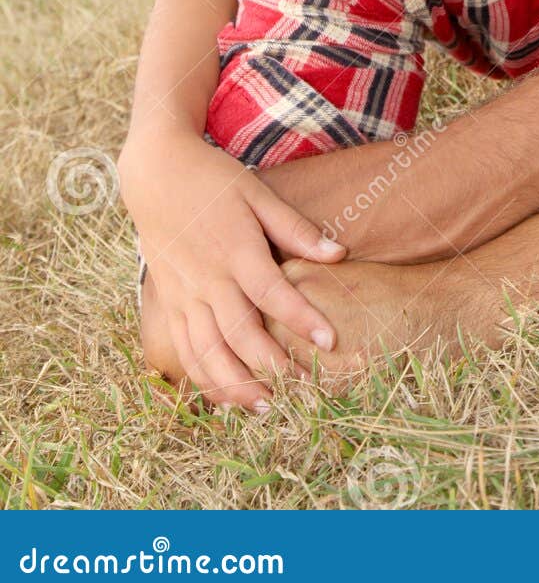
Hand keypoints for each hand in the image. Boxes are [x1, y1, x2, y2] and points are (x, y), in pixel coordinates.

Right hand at [119, 131, 344, 410]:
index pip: (271, 292)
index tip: (330, 341)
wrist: (154, 173)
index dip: (301, 318)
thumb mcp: (257, 192)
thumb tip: (339, 254)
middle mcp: (207, 278)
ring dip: (235, 385)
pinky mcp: (167, 303)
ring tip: (266, 409)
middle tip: (305, 393)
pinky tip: (225, 396)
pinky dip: (202, 377)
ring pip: (206, 351)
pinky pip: (183, 349)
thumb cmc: (213, 180)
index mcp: (235, 248)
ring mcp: (183, 294)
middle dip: (272, 368)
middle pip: (239, 333)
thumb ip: (295, 228)